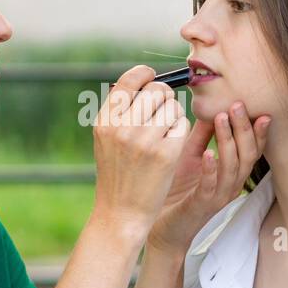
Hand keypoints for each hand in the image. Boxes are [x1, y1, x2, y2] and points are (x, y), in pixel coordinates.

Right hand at [89, 65, 190, 237]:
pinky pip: (182, 124)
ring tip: (164, 132)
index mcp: (105, 121)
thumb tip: (145, 80)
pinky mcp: (166, 153)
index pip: (129, 81)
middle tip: (163, 109)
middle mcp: (123, 128)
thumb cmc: (117, 174)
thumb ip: (120, 111)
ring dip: (174, 115)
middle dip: (164, 96)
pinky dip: (180, 131)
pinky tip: (170, 145)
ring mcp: (145, 140)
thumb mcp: (106, 140)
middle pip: (157, 90)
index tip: (152, 77)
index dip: (145, 74)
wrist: (121, 213)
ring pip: (173, 106)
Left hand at [147, 101, 269, 255]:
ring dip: (229, 142)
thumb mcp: (190, 155)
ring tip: (222, 119)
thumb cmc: (176, 189)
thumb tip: (210, 105)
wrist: (160, 225)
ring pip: (234, 168)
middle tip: (237, 105)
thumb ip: (202, 134)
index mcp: (232, 172)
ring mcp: (219, 196)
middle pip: (248, 154)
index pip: (252, 148)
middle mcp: (232, 184)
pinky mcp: (202, 206)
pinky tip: (207, 154)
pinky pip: (211, 187)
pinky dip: (211, 169)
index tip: (251, 104)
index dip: (256, 128)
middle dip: (244, 128)